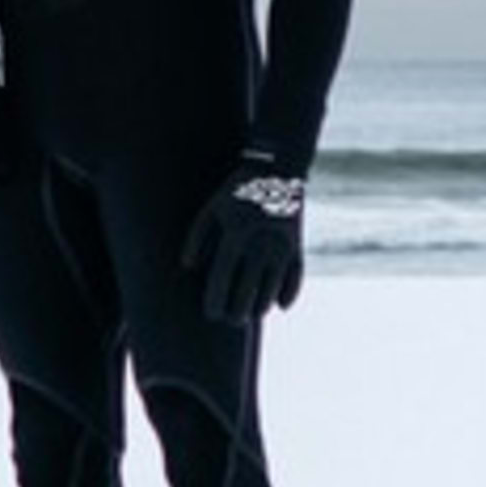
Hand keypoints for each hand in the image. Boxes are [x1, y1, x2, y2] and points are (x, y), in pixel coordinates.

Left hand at [181, 152, 305, 319]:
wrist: (278, 166)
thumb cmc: (237, 189)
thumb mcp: (212, 207)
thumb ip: (197, 237)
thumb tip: (188, 268)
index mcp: (236, 234)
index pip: (222, 278)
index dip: (215, 301)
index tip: (211, 315)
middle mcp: (260, 244)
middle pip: (247, 291)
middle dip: (237, 312)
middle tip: (230, 320)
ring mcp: (281, 246)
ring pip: (271, 289)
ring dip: (260, 307)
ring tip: (250, 316)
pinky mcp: (297, 244)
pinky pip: (296, 277)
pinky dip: (290, 294)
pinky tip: (280, 306)